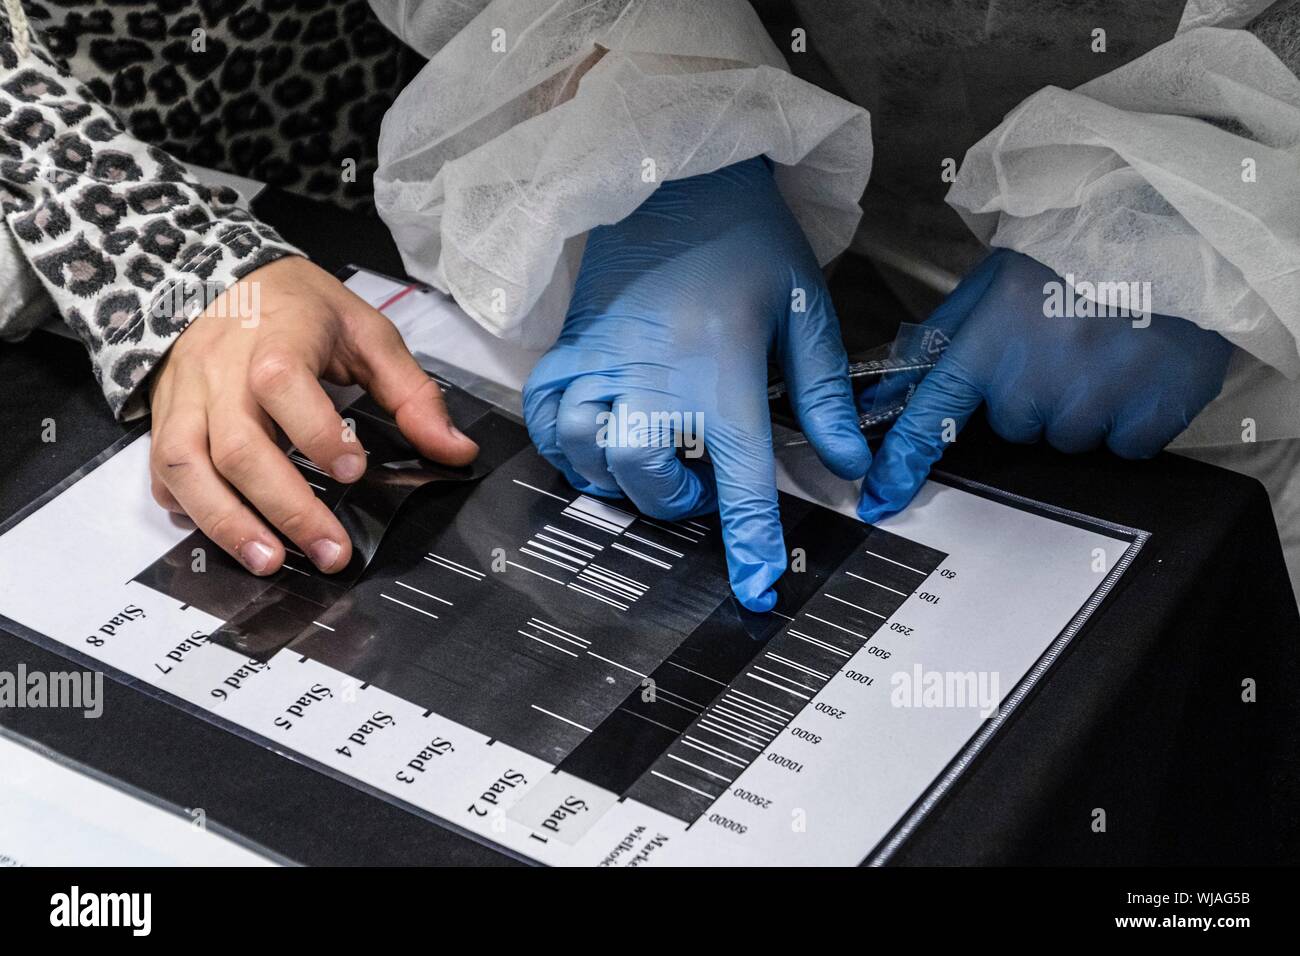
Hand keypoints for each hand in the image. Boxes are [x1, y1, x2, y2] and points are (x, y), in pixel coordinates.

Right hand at [149, 256, 478, 574]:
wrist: (219, 277)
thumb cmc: (297, 307)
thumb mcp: (366, 333)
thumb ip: (412, 393)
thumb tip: (455, 450)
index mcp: (276, 339)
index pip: (283, 384)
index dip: (317, 431)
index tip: (355, 470)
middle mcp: (221, 371)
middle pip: (240, 446)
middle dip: (286, 507)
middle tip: (329, 551)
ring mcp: (186, 398)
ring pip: (187, 466)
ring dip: (227, 522)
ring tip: (269, 561)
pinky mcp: (165, 419)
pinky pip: (162, 472)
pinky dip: (188, 508)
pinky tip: (225, 533)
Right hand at [523, 158, 868, 611]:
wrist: (678, 176)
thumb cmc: (747, 240)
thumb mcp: (805, 314)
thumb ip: (825, 397)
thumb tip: (851, 465)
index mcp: (719, 373)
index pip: (740, 480)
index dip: (751, 544)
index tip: (756, 589)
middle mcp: (653, 377)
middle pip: (648, 479)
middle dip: (679, 501)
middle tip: (704, 482)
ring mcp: (602, 363)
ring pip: (589, 454)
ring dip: (621, 477)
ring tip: (652, 464)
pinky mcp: (572, 347)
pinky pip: (546, 414)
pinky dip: (564, 441)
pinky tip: (594, 438)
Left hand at [858, 249, 1232, 521]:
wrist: (1176, 237)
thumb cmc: (1077, 254)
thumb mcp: (995, 281)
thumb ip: (940, 338)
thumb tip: (887, 390)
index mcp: (993, 340)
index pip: (936, 412)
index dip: (905, 457)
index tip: (881, 493)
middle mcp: (1038, 378)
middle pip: (1014, 428)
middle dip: (1032, 399)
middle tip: (1062, 350)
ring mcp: (1095, 401)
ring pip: (1067, 439)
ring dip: (1081, 409)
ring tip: (1106, 352)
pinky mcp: (1150, 417)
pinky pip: (1123, 446)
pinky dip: (1131, 419)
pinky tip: (1139, 371)